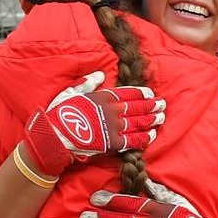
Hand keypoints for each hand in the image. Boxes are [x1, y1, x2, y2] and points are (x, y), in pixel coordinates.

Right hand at [21, 71, 165, 176]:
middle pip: (137, 107)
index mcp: (102, 96)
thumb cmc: (60, 114)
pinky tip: (152, 134)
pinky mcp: (112, 143)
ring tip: (161, 117)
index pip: (128, 93)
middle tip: (162, 105)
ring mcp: (113, 127)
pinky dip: (144, 137)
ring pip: (138, 122)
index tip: (151, 94)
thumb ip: (88, 82)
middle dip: (151, 106)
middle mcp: (111, 110)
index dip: (141, 94)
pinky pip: (133, 140)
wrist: (55, 137)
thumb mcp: (71, 91)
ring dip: (151, 119)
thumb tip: (101, 74)